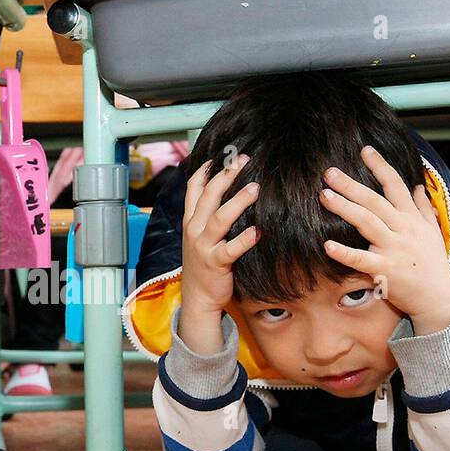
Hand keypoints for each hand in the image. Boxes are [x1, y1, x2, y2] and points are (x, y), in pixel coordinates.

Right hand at [178, 155, 260, 353]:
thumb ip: (207, 212)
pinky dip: (244, 240)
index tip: (224, 154)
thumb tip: (223, 188)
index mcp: (190, 219)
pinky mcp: (216, 263)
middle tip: (244, 161)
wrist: (197, 296)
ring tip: (255, 188)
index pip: (194, 187)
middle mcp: (194, 229)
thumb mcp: (198, 234)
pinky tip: (258, 231)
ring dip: (237, 202)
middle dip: (226, 176)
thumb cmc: (204, 262)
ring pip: (219, 219)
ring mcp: (203, 246)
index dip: (208, 169)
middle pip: (208, 196)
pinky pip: (230, 249)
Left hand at [319, 146, 449, 335]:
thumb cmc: (433, 265)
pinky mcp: (385, 270)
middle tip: (329, 172)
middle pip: (374, 200)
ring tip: (324, 195)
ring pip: (367, 222)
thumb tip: (417, 186)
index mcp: (412, 218)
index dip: (380, 166)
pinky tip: (326, 246)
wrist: (439, 299)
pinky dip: (344, 253)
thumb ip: (422, 208)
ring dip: (344, 208)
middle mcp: (403, 229)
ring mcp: (394, 249)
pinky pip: (361, 259)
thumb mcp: (432, 232)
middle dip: (351, 184)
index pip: (395, 185)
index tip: (365, 150)